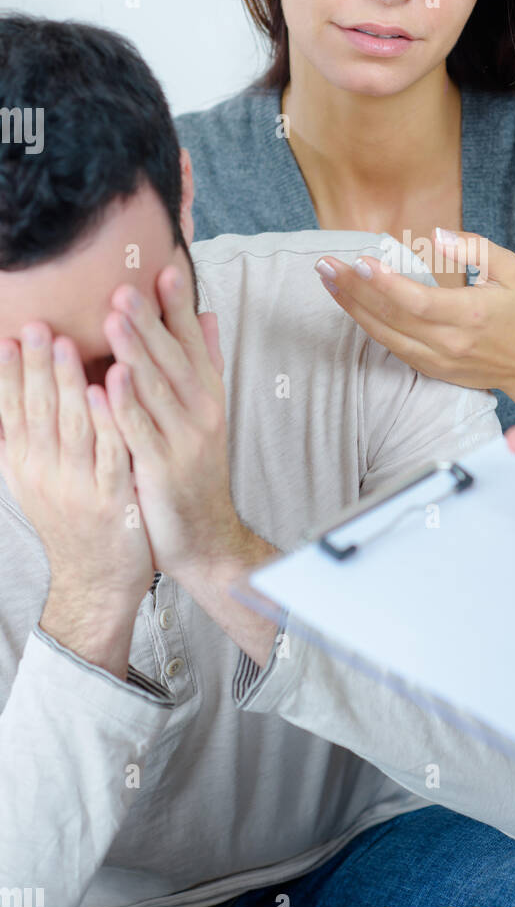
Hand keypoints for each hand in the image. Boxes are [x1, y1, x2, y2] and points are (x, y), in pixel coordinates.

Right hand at [0, 323, 153, 606]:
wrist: (96, 581)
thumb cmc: (72, 520)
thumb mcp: (37, 481)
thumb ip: (27, 439)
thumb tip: (10, 395)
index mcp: (25, 467)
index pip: (12, 412)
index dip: (8, 375)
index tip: (8, 337)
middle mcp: (44, 475)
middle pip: (37, 412)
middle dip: (35, 367)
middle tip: (35, 325)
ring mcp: (77, 488)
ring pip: (71, 427)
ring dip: (68, 384)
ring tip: (67, 345)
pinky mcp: (111, 501)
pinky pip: (108, 454)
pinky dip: (106, 423)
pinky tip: (106, 393)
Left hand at [102, 252, 242, 580]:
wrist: (205, 537)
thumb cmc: (195, 471)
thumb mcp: (206, 414)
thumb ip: (206, 364)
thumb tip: (208, 314)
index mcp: (209, 396)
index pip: (194, 342)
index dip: (179, 307)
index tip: (164, 271)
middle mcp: (202, 412)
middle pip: (174, 358)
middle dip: (151, 321)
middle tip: (127, 285)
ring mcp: (185, 440)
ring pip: (157, 389)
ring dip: (136, 351)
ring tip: (114, 318)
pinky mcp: (163, 469)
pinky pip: (141, 432)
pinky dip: (126, 405)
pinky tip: (109, 381)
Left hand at [314, 228, 514, 411]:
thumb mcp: (511, 270)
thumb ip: (476, 249)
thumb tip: (437, 235)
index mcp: (470, 314)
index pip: (417, 300)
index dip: (385, 283)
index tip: (360, 261)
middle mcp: (449, 341)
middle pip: (390, 316)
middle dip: (354, 289)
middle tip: (325, 265)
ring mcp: (436, 359)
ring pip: (383, 335)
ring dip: (351, 307)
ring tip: (328, 281)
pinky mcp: (429, 369)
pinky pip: (391, 346)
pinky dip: (367, 325)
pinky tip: (350, 305)